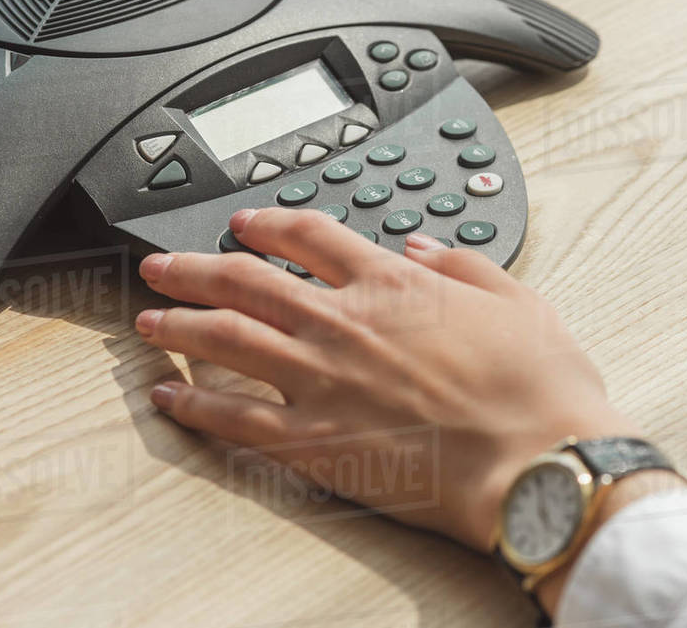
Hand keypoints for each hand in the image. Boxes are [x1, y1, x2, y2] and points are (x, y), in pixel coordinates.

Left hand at [135, 208, 645, 604]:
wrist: (539, 464)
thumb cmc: (540, 391)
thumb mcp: (517, 299)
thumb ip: (461, 263)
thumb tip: (420, 244)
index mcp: (393, 285)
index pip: (311, 235)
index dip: (269, 223)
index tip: (246, 223)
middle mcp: (344, 323)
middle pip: (246, 278)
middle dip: (194, 266)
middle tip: (161, 262)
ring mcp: (320, 380)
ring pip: (225, 338)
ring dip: (178, 322)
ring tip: (146, 316)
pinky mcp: (311, 441)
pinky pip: (234, 415)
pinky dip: (193, 403)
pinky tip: (167, 394)